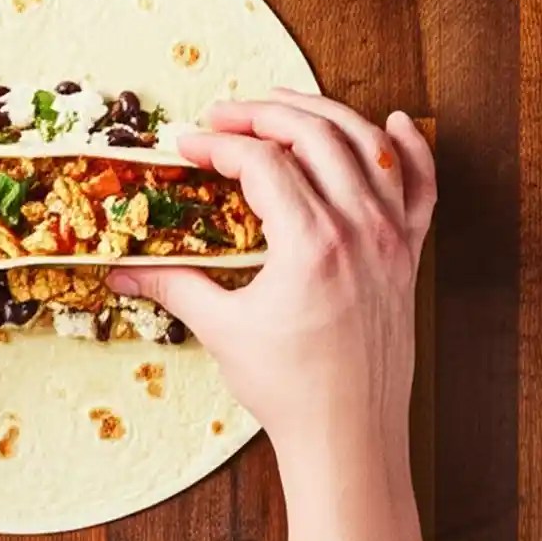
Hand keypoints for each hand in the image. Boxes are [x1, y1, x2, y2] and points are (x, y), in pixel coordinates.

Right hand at [107, 89, 434, 450]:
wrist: (350, 435)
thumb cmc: (289, 389)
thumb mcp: (223, 329)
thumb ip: (173, 286)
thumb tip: (119, 271)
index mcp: (311, 243)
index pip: (260, 163)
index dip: (216, 145)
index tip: (185, 146)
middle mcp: (359, 229)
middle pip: (314, 135)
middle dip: (262, 114)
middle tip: (223, 115)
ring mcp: (392, 238)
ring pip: (366, 146)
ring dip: (322, 114)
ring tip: (281, 105)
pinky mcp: (409, 254)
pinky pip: (422, 185)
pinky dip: (410, 148)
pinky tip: (389, 122)